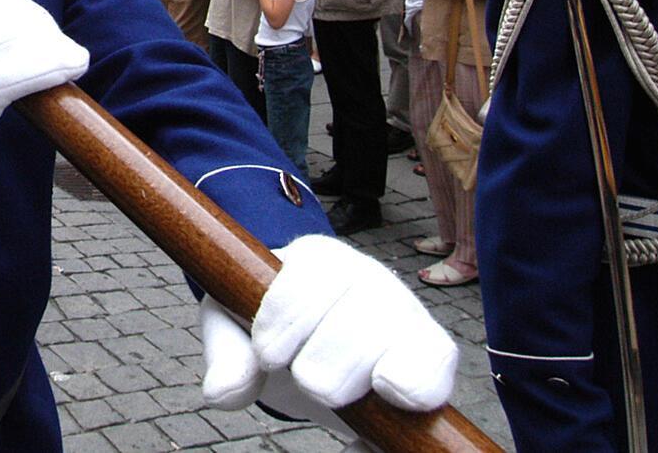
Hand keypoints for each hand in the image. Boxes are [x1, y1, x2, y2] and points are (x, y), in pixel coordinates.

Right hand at [0, 0, 88, 281]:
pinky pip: (33, 66)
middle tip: (47, 64)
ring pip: (35, 36)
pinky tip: (71, 68)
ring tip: (57, 72)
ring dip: (56, 53)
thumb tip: (17, 34)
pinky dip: (59, 64)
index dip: (28, 18)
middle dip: (45, 36)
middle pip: (25, 13)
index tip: (31, 42)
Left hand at [237, 234, 458, 410]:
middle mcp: (369, 276)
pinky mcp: (434, 349)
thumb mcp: (238, 332)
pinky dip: (411, 392)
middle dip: (316, 371)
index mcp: (317, 260)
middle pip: (348, 328)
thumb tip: (223, 391)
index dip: (279, 328)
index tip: (268, 354)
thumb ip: (227, 352)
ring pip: (387, 349)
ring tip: (336, 392)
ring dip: (352, 385)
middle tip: (306, 378)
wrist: (318, 351)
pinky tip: (387, 396)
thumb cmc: (278, 331)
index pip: (302, 285)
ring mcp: (406, 311)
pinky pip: (433, 368)